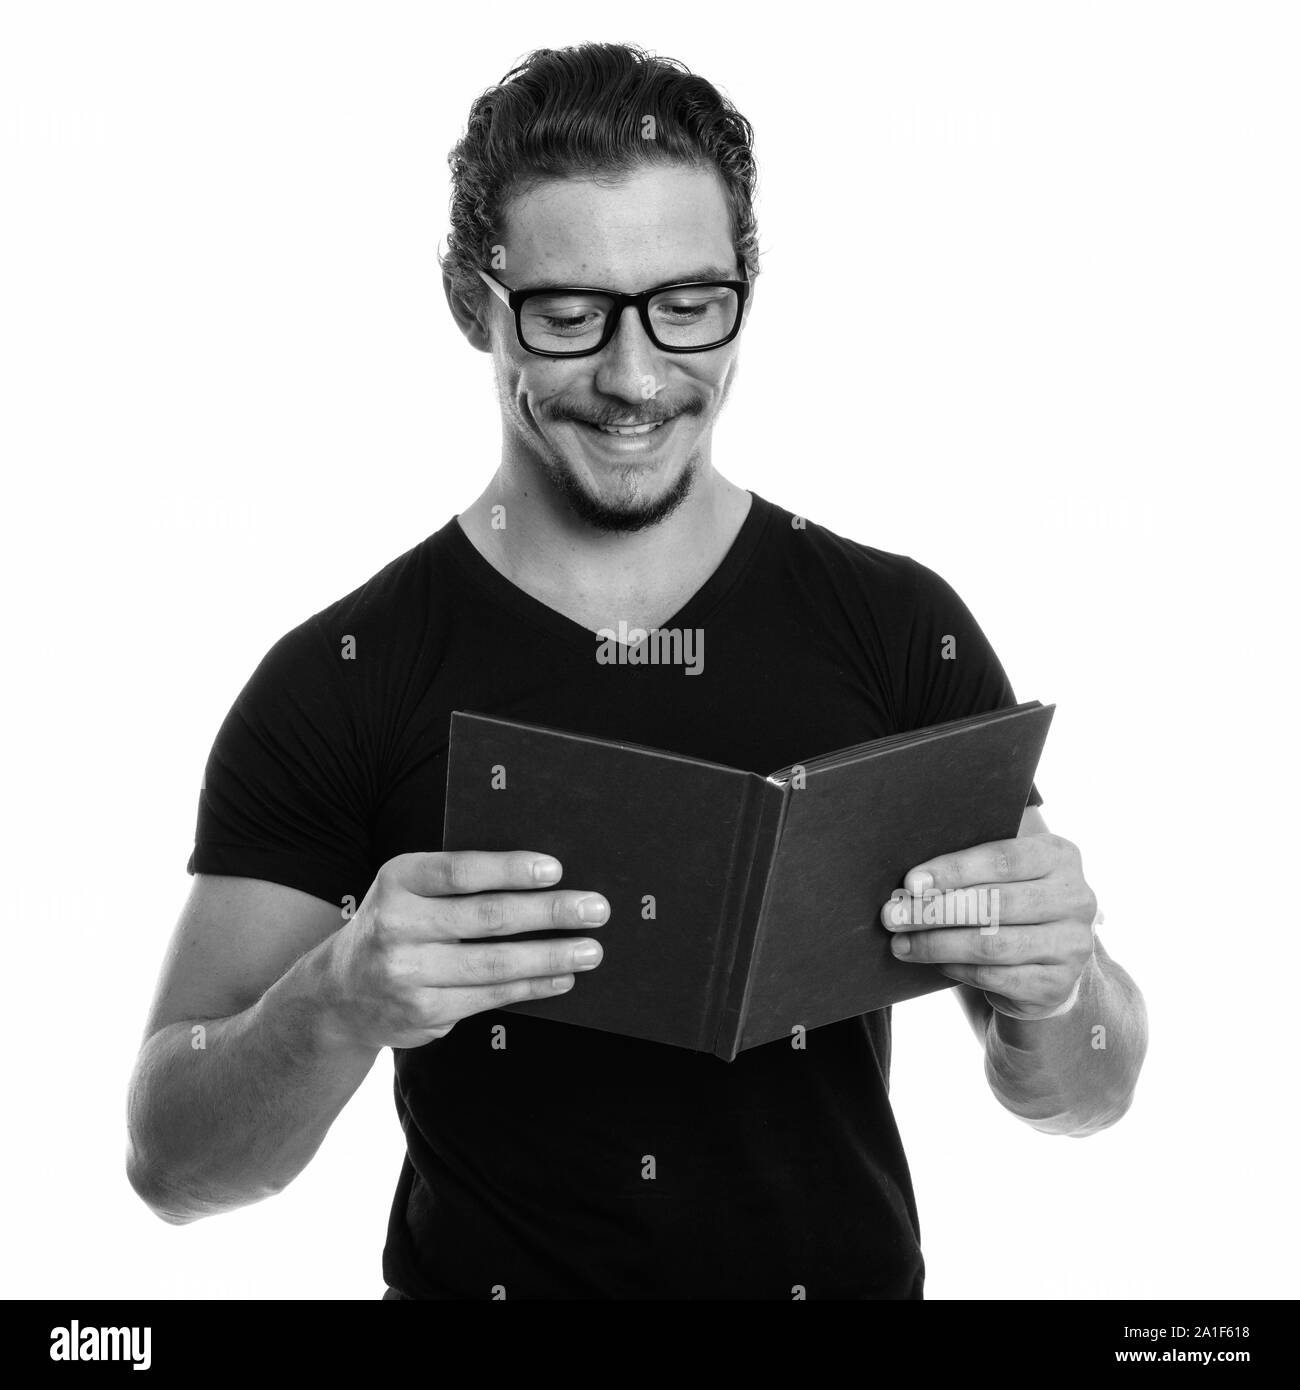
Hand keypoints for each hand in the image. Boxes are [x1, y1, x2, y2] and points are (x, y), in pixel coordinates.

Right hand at [319, 850, 606, 1050]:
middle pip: (487, 918)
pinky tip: (562, 977)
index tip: (556, 869)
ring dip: (551, 956)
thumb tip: (543, 876)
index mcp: (398, 880)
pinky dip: (533, 986)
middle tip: (595, 909)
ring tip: (590, 949)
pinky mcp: (423, 1013)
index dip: (510, 869)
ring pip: (494, 964)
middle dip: (549, 912)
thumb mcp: (410, 889)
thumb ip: (458, 881)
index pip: (460, 871)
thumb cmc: (397, 923)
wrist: (339, 992)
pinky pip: (490, 997)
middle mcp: (397, 926)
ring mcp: (407, 974)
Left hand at [880, 833, 1097, 1020]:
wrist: (1046, 962)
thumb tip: (910, 881)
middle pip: (993, 903)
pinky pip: (995, 976)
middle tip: (892, 916)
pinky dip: (956, 968)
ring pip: (991, 944)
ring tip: (901, 943)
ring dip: (937, 944)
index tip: (911, 882)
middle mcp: (1076, 898)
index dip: (953, 870)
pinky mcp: (1057, 984)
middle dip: (934, 910)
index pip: (1002, 859)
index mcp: (1060, 856)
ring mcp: (1072, 945)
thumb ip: (969, 870)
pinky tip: (932, 962)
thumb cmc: (1009, 906)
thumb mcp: (1002, 877)